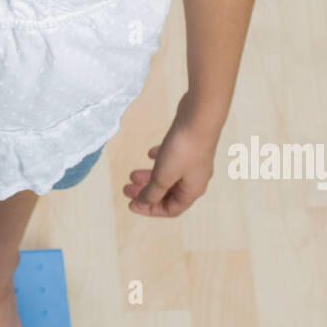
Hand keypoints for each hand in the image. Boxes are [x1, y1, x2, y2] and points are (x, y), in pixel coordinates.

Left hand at [123, 95, 219, 217]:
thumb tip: (143, 203)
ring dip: (150, 177)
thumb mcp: (163, 176)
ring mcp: (193, 162)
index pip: (171, 209)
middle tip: (127, 188)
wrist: (200, 117)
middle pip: (168, 193)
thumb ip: (152, 192)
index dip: (150, 209)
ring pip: (168, 176)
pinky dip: (159, 159)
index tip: (130, 204)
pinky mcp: (190, 147)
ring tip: (132, 173)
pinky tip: (150, 154)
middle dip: (146, 193)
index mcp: (191, 191)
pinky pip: (172, 159)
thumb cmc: (183, 149)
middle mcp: (195, 179)